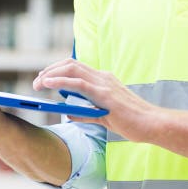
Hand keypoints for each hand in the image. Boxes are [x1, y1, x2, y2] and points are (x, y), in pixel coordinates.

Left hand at [32, 59, 160, 142]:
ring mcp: (103, 83)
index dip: (57, 70)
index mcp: (104, 80)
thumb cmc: (132, 122)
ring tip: (37, 82)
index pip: (76, 67)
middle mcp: (102, 77)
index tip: (44, 78)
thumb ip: (87, 113)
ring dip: (51, 74)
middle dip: (50, 70)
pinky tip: (48, 84)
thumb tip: (70, 113)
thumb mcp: (105, 116)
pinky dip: (60, 81)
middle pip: (70, 64)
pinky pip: (78, 83)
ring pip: (71, 69)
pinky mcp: (104, 94)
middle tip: (36, 81)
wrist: (151, 124)